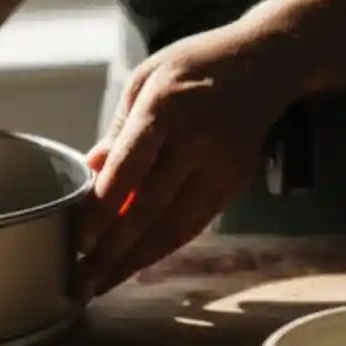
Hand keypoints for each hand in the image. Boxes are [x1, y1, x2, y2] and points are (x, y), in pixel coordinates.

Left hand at [77, 20, 302, 295]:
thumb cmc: (194, 65)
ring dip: (135, 261)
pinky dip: (162, 248)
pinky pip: (194, 225)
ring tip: (102, 284)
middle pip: (150, 209)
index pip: (129, 169)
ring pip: (174, 227)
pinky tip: (135, 264)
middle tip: (81, 281)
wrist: (266, 61)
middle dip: (112, 251)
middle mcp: (196, 141)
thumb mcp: (146, 78)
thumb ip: (119, 130)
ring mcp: (220, 165)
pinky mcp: (235, 182)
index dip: (103, 210)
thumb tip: (90, 170)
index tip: (80, 240)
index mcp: (166, 108)